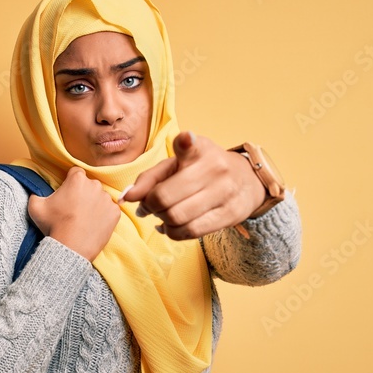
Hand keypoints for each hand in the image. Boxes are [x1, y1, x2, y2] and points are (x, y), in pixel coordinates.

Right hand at [28, 167, 120, 260]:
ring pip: (100, 197)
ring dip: (94, 204)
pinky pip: (110, 210)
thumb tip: (36, 191)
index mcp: (77, 179)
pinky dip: (104, 216)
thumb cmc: (53, 226)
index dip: (70, 182)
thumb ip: (36, 194)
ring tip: (84, 219)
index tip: (67, 194)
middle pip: (89, 184)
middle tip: (74, 209)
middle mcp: (95, 185)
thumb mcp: (36, 207)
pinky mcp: (115, 212)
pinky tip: (94, 224)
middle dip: (83, 193)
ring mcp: (107, 199)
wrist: (71, 247)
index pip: (75, 173)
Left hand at [119, 131, 266, 239]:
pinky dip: (173, 233)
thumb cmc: (200, 170)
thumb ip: (148, 179)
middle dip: (150, 206)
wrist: (245, 181)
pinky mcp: (230, 214)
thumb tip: (126, 198)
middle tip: (150, 206)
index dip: (186, 142)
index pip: (190, 145)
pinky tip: (170, 227)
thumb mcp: (175, 165)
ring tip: (162, 215)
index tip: (186, 139)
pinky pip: (191, 231)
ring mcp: (225, 192)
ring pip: (177, 217)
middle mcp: (215, 168)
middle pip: (166, 197)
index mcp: (199, 148)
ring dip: (162, 221)